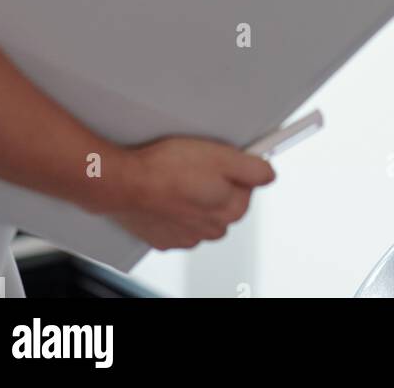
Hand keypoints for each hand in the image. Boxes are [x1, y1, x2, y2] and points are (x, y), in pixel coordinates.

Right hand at [108, 135, 274, 250]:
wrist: (124, 183)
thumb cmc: (166, 168)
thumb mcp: (220, 155)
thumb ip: (252, 168)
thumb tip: (269, 174)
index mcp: (230, 209)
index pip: (249, 187)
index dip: (238, 166)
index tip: (229, 156)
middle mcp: (211, 228)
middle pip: (226, 200)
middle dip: (217, 181)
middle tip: (198, 161)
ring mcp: (187, 235)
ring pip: (202, 211)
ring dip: (195, 194)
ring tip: (178, 173)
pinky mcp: (164, 237)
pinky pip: (177, 220)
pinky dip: (174, 206)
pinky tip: (165, 190)